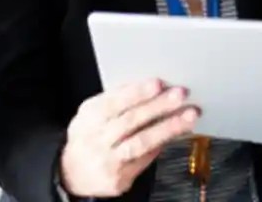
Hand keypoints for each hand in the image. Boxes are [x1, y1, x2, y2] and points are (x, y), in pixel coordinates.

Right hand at [59, 79, 199, 196]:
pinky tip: (178, 133)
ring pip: (141, 142)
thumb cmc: (88, 136)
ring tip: (188, 116)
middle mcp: (96, 139)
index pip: (113, 102)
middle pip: (130, 121)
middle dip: (158, 106)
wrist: (72, 174)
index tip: (158, 83)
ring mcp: (108, 160)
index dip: (137, 92)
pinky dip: (163, 144)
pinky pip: (146, 159)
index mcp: (89, 117)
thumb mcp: (92, 114)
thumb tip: (149, 84)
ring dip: (168, 127)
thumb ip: (116, 99)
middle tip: (180, 94)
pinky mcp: (119, 178)